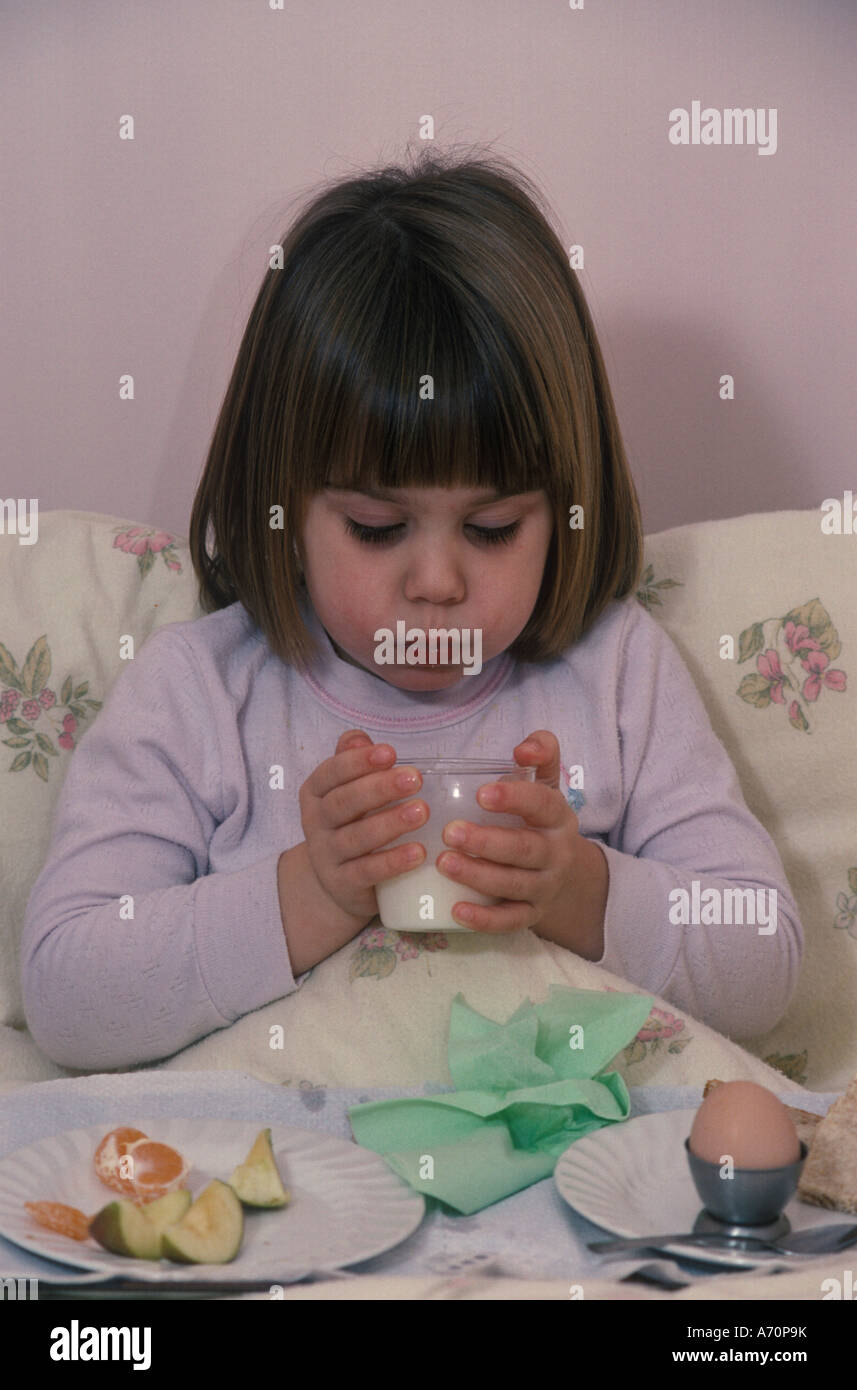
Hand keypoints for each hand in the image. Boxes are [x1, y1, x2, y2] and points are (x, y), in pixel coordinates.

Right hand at [298, 729, 427, 922]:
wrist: (336, 880)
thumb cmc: (351, 822)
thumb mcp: (348, 790)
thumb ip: (353, 762)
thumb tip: (359, 738)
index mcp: (316, 793)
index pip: (331, 773)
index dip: (358, 762)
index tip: (391, 753)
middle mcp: (316, 822)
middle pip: (343, 803)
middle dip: (378, 788)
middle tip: (415, 779)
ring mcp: (327, 855)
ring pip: (356, 838)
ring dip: (389, 823)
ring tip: (421, 811)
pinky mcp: (343, 884)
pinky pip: (366, 872)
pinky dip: (392, 862)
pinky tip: (418, 852)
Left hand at [435, 729, 606, 954]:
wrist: (564, 871)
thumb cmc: (538, 819)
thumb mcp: (545, 783)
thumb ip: (541, 753)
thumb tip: (524, 748)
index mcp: (558, 817)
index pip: (541, 804)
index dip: (514, 798)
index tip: (481, 793)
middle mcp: (556, 853)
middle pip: (524, 849)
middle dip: (487, 842)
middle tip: (449, 832)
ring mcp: (544, 887)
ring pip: (514, 885)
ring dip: (479, 876)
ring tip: (444, 863)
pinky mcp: (532, 915)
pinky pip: (510, 921)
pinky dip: (485, 920)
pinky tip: (456, 910)